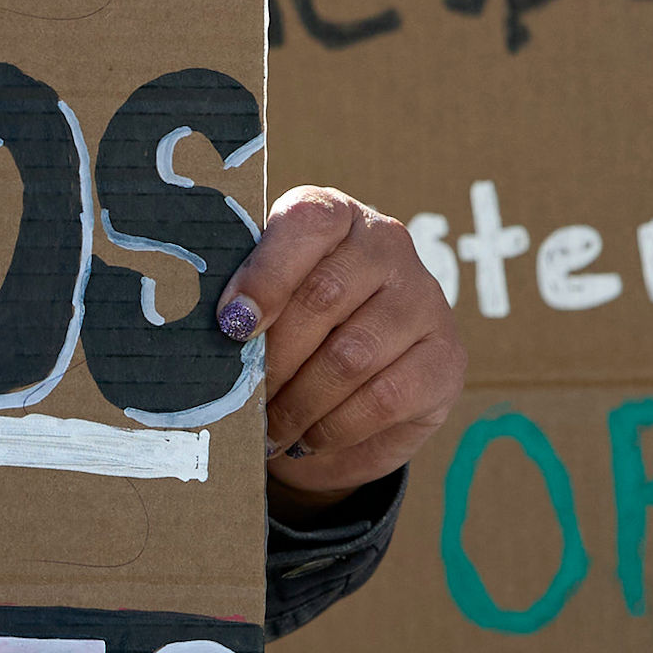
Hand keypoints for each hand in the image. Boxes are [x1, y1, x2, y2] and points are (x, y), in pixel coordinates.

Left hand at [230, 187, 467, 512]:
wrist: (355, 383)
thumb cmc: (290, 328)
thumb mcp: (264, 303)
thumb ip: (241, 302)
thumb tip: (206, 328)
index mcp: (335, 214)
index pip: (308, 224)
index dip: (266, 274)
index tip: (230, 324)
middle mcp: (387, 244)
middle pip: (323, 297)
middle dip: (273, 359)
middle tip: (240, 398)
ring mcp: (425, 299)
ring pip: (352, 356)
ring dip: (299, 402)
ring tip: (268, 428)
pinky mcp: (446, 359)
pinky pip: (384, 399)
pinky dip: (334, 427)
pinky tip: (307, 438)